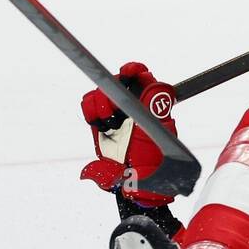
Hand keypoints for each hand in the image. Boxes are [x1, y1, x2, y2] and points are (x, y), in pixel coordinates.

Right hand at [80, 62, 178, 206]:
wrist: (134, 178)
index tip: (127, 73)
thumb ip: (158, 109)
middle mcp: (131, 103)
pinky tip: (100, 125)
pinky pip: (88, 103)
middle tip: (114, 113)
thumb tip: (156, 86)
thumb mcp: (161, 133)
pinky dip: (91, 111)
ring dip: (101, 105)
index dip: (134, 70)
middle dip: (112, 91)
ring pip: (100, 91)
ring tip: (110, 125)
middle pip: (116, 80)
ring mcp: (114, 111)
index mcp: (150, 102)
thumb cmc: (153, 158)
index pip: (142, 75)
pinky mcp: (98, 121)